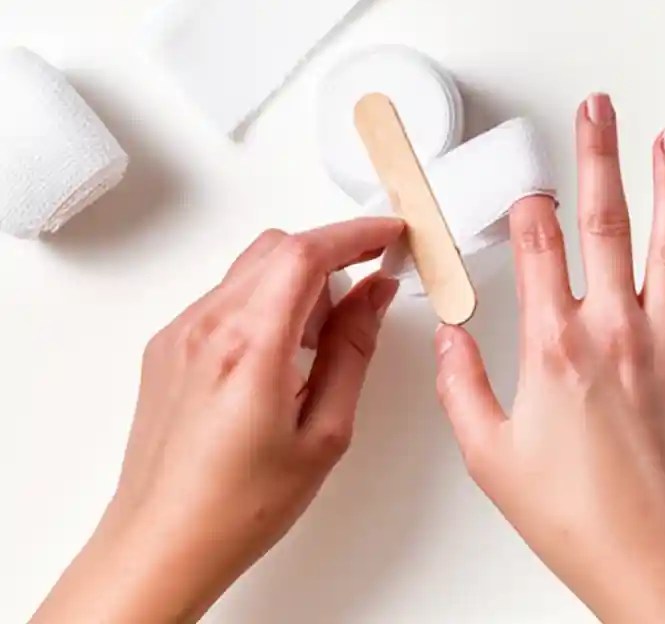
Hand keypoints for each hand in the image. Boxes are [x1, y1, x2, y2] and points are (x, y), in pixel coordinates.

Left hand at [33, 218, 404, 622]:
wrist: (164, 543)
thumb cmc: (240, 505)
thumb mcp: (325, 431)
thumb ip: (353, 350)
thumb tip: (374, 294)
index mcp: (250, 347)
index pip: (305, 253)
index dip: (354, 234)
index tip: (388, 235)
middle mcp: (206, 328)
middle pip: (276, 248)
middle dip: (329, 254)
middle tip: (367, 287)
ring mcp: (179, 335)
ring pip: (249, 269)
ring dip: (296, 280)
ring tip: (323, 341)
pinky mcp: (167, 348)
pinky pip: (224, 298)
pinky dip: (264, 303)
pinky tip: (284, 355)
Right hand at [434, 94, 664, 622]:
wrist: (647, 558)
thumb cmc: (574, 515)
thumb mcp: (488, 454)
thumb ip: (463, 387)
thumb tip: (453, 339)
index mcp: (556, 347)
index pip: (539, 247)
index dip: (529, 207)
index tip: (527, 189)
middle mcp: (616, 332)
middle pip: (606, 224)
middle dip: (600, 156)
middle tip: (599, 108)